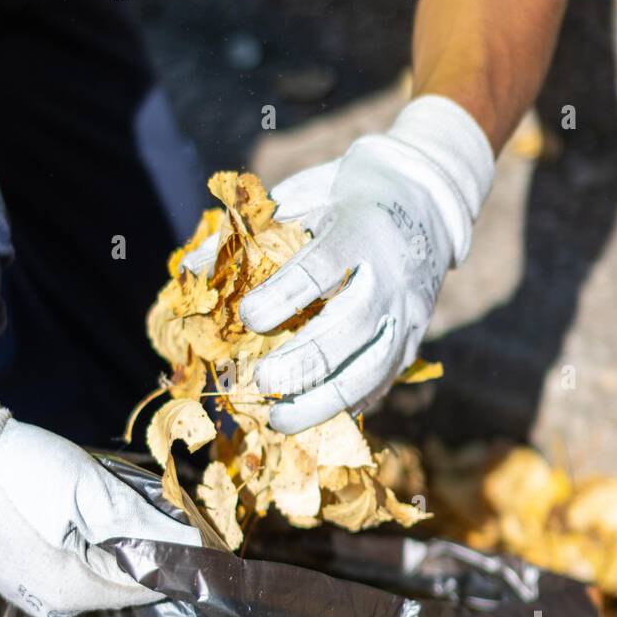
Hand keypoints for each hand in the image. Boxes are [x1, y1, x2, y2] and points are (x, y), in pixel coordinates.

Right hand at [0, 391, 199, 616]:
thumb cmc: (17, 472)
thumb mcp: (90, 491)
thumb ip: (144, 525)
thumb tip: (191, 545)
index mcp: (76, 591)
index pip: (152, 586)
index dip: (182, 558)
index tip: (208, 531)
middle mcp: (56, 603)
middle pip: (127, 579)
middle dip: (152, 544)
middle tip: (169, 503)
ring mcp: (35, 591)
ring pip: (102, 570)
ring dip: (124, 540)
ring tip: (130, 498)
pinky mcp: (22, 573)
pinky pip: (76, 564)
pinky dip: (95, 541)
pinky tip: (94, 509)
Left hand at [186, 95, 493, 431]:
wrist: (426, 197)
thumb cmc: (344, 197)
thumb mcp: (301, 196)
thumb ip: (249, 232)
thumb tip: (191, 270)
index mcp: (360, 230)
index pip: (321, 269)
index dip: (283, 297)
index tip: (248, 317)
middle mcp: (390, 275)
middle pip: (350, 328)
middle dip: (302, 363)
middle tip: (260, 382)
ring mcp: (408, 312)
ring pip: (373, 367)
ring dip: (325, 400)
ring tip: (281, 420)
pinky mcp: (413, 340)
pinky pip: (384, 382)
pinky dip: (347, 405)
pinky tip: (313, 419)